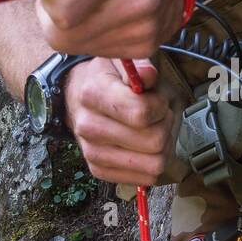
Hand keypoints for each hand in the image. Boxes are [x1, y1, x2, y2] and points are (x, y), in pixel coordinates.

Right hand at [64, 57, 175, 186]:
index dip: (160, 106)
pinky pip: (146, 178)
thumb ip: (138, 67)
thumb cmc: (107, 79)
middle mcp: (89, 127)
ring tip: (153, 130)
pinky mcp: (99, 170)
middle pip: (154, 141)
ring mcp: (92, 152)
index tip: (156, 99)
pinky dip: (152, 163)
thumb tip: (149, 75)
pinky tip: (144, 147)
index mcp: (93, 94)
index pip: (142, 113)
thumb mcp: (121, 62)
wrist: (76, 99)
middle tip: (158, 116)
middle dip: (165, 126)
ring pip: (154, 164)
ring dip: (163, 147)